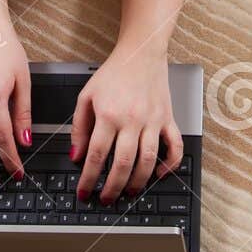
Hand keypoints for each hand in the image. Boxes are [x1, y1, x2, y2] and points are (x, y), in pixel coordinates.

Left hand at [70, 45, 183, 203]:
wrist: (141, 52)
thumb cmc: (114, 73)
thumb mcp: (87, 96)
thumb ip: (79, 127)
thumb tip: (76, 155)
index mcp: (109, 114)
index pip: (95, 155)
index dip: (88, 179)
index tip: (83, 192)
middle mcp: (132, 119)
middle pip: (122, 164)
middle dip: (112, 188)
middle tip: (105, 199)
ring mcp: (153, 120)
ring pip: (148, 161)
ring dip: (137, 182)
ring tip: (128, 193)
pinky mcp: (168, 119)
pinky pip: (175, 147)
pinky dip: (169, 165)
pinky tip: (159, 174)